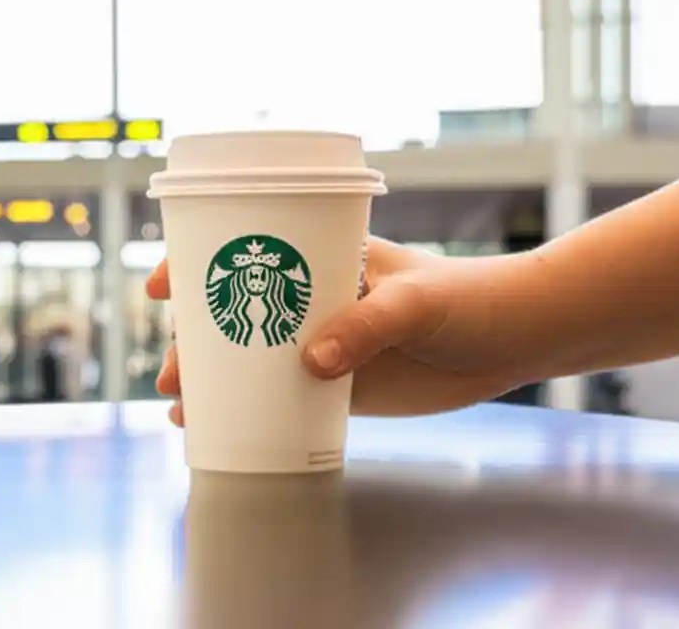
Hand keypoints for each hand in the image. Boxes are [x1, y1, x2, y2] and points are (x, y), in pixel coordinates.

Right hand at [148, 238, 527, 425]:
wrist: (514, 340)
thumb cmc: (467, 298)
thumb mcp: (416, 301)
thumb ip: (367, 326)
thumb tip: (312, 363)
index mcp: (322, 258)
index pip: (246, 250)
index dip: (195, 264)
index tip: (163, 289)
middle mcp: (311, 299)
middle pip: (234, 313)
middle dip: (194, 342)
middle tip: (174, 372)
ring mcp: (323, 343)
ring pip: (250, 359)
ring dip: (212, 380)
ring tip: (182, 407)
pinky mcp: (342, 387)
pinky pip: (282, 399)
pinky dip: (248, 412)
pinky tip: (216, 429)